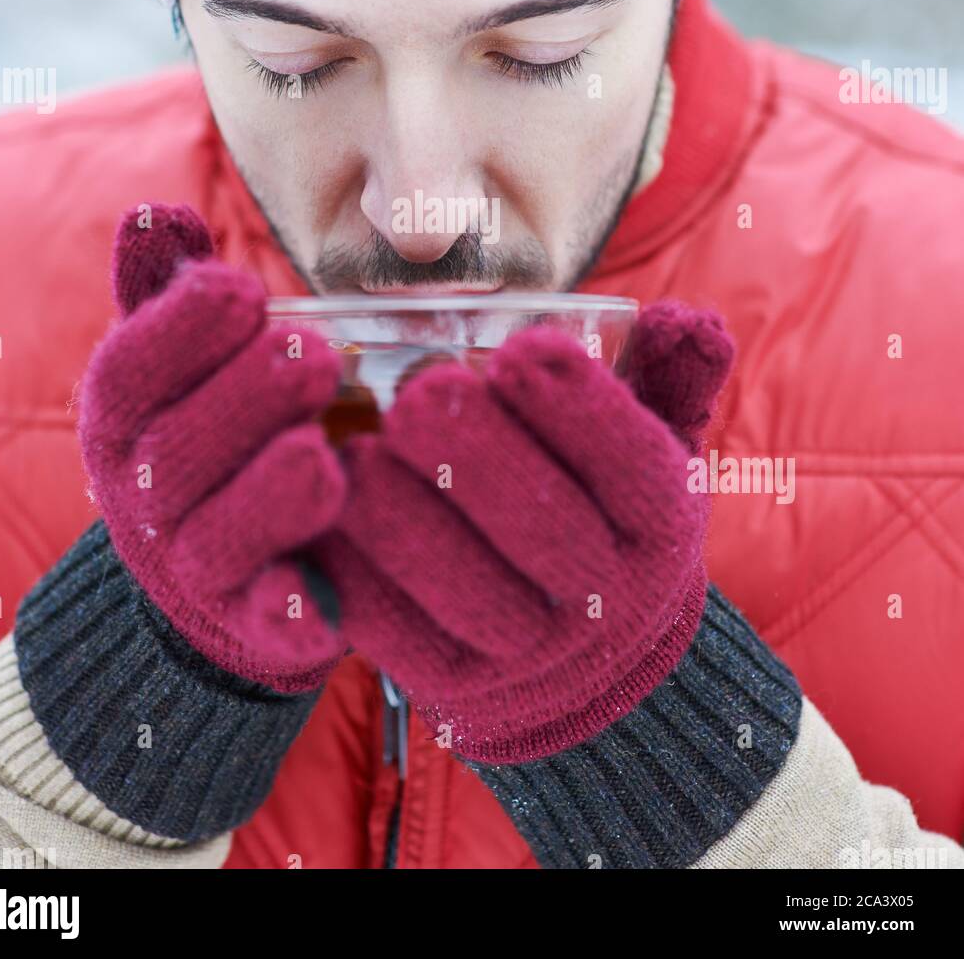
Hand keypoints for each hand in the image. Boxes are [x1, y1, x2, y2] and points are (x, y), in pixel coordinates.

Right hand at [77, 204, 347, 692]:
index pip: (133, 368)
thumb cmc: (215, 434)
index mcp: (126, 415)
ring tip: (322, 455)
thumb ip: (170, 291)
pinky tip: (321, 591)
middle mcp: (141, 493)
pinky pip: (263, 621)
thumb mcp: (184, 362)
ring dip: (267, 494)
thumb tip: (152, 213)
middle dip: (245, 397)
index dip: (182, 330)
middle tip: (315, 358)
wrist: (214, 578)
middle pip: (176, 450)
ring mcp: (192, 566)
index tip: (244, 291)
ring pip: (217, 537)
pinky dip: (287, 609)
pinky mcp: (251, 625)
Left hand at [313, 302, 733, 760]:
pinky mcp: (456, 688)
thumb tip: (687, 319)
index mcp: (661, 523)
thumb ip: (672, 375)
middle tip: (417, 391)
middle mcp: (610, 597)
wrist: (594, 663)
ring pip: (464, 587)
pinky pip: (397, 635)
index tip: (523, 349)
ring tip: (354, 451)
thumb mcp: (659, 444)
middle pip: (544, 528)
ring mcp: (532, 653)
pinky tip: (319, 516)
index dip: (580, 409)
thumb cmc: (610, 511)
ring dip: (403, 517)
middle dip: (477, 457)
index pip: (633, 464)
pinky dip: (353, 577)